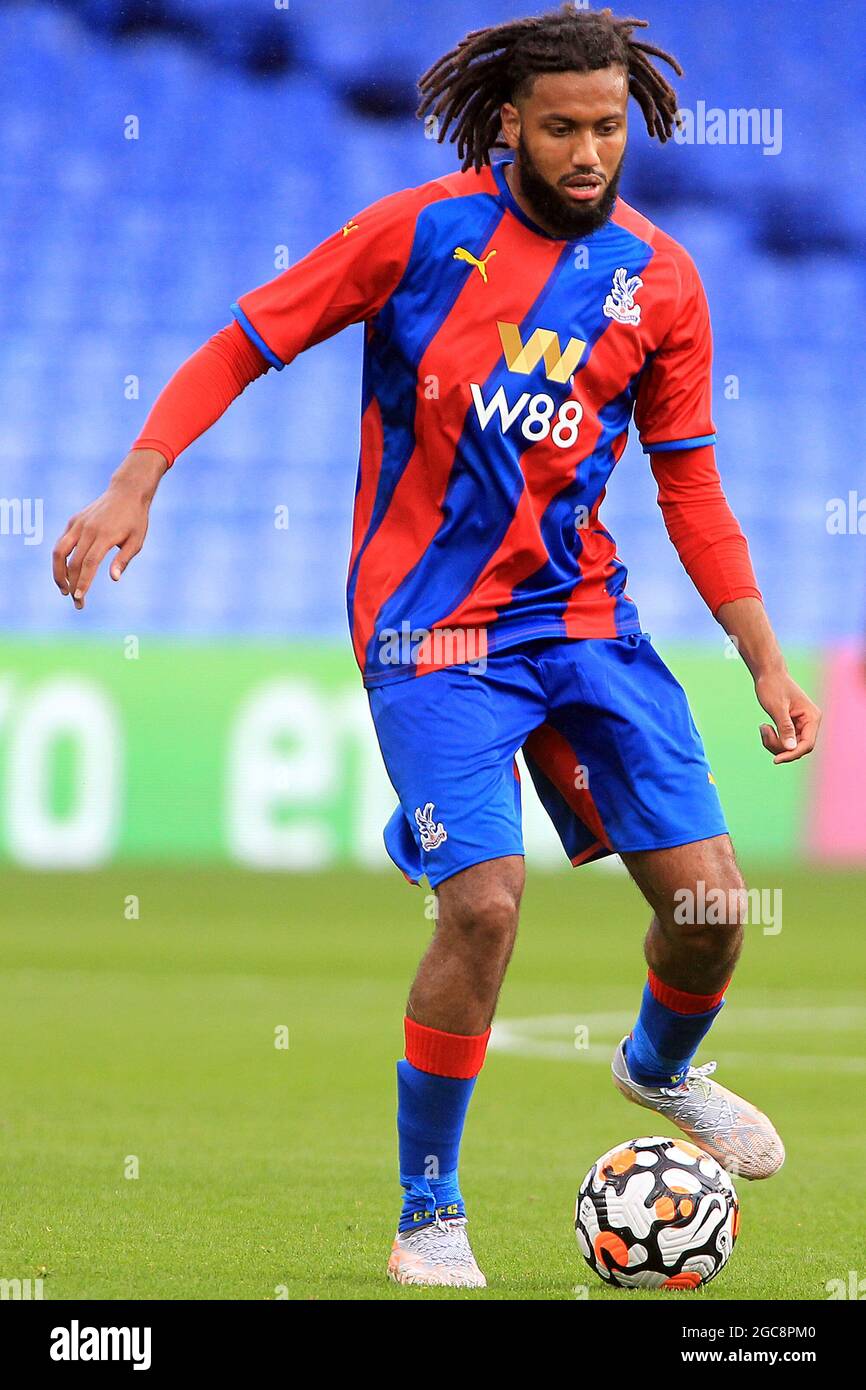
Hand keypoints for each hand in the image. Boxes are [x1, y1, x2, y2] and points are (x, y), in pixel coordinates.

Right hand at [52, 449, 166, 609]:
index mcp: (104, 536)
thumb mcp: (137, 541)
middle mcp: (87, 530)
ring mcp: (78, 524)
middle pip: (72, 561)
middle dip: (72, 584)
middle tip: (77, 602)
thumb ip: (123, 560)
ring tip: (64, 589)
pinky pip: (63, 542)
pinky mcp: (74, 521)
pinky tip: (67, 571)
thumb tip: (114, 579)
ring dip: (58, 573)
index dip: (83, 582)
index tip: (79, 598)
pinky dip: (61, 558)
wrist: (126, 491)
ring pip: (59, 551)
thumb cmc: (135, 519)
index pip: (89, 563)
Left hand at [755, 669, 821, 763]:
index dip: (792, 754)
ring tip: (763, 727)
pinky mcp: (792, 726)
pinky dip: (773, 738)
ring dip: (774, 742)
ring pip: (790, 747)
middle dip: (779, 746)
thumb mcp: (777, 707)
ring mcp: (801, 725)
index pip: (807, 744)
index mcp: (812, 717)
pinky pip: (784, 741)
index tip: (776, 760)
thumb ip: (785, 727)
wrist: (768, 674)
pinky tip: (764, 726)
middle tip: (764, 731)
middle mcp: (810, 722)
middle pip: (798, 748)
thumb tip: (791, 748)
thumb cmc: (772, 686)